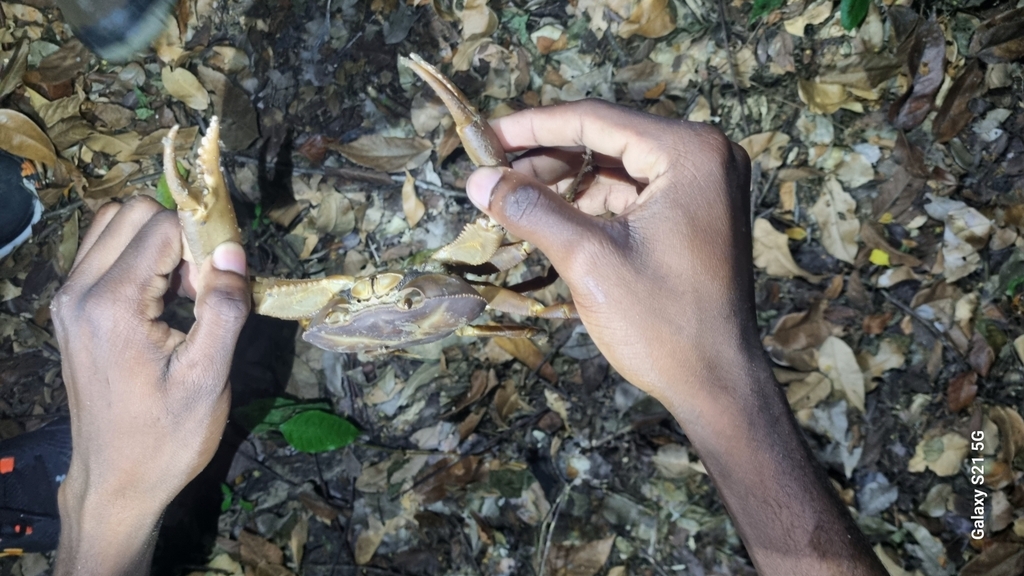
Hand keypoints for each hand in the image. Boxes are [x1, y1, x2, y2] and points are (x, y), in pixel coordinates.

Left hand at [51, 196, 248, 574]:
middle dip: (178, 236)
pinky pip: (102, 252)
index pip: (162, 225)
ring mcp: (68, 299)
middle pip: (133, 211)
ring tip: (182, 292)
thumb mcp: (208, 376)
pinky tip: (160, 301)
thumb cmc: (166, 437)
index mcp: (111, 304)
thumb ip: (223, 307)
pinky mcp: (70, 309)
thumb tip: (234, 250)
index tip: (221, 285)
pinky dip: (137, 258)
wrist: (116, 482)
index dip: (203, 244)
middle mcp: (78, 291)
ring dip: (156, 243)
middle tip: (201, 288)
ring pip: (113, 224)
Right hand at [467, 101, 885, 575]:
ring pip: (616, 166)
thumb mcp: (588, 259)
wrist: (717, 383)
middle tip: (492, 173)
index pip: (596, 120)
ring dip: (565, 180)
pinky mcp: (695, 213)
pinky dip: (591, 202)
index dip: (533, 127)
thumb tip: (477, 179)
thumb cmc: (661, 323)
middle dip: (546, 156)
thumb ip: (532, 210)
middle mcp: (704, 156)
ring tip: (513, 198)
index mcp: (689, 153)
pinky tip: (550, 216)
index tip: (484, 136)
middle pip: (606, 139)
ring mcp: (704, 185)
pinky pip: (632, 192)